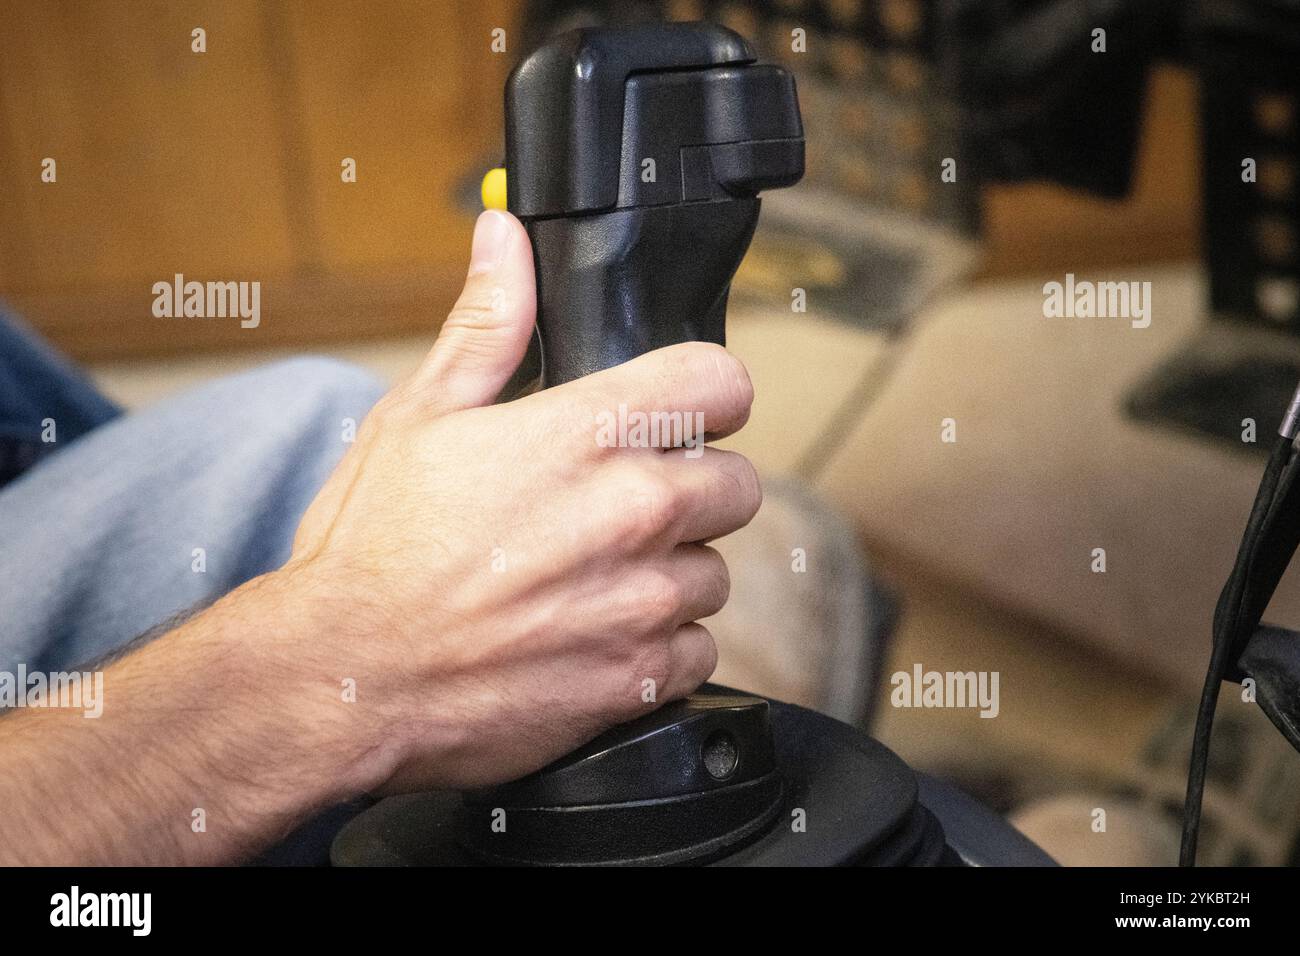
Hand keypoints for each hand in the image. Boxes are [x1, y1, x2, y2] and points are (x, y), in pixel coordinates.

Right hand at [286, 209, 761, 792]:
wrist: (345, 679)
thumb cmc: (373, 550)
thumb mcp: (417, 416)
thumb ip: (486, 324)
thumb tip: (506, 240)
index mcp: (586, 435)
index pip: (723, 383)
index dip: (707, 395)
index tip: (685, 413)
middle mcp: (633, 514)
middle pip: (736, 482)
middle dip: (692, 488)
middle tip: (625, 505)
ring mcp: (642, 601)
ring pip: (715, 570)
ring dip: (671, 571)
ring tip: (595, 577)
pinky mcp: (639, 677)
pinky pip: (697, 647)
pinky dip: (659, 645)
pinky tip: (597, 634)